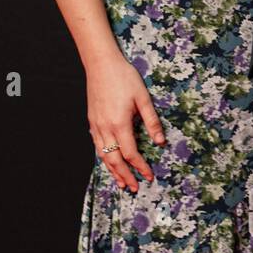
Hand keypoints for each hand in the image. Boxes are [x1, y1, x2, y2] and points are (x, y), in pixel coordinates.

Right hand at [86, 52, 165, 191]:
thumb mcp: (143, 98)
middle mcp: (105, 128)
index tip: (149, 176)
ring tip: (121, 182)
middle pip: (114, 160)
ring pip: (103, 155)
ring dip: (112, 171)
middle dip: (125, 176)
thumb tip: (160, 142)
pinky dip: (104, 158)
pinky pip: (97, 146)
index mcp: (120, 124)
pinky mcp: (92, 121)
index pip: (131, 153)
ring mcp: (96, 125)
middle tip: (134, 188)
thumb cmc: (124, 77)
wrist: (101, 64)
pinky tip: (108, 161)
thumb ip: (151, 121)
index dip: (140, 167)